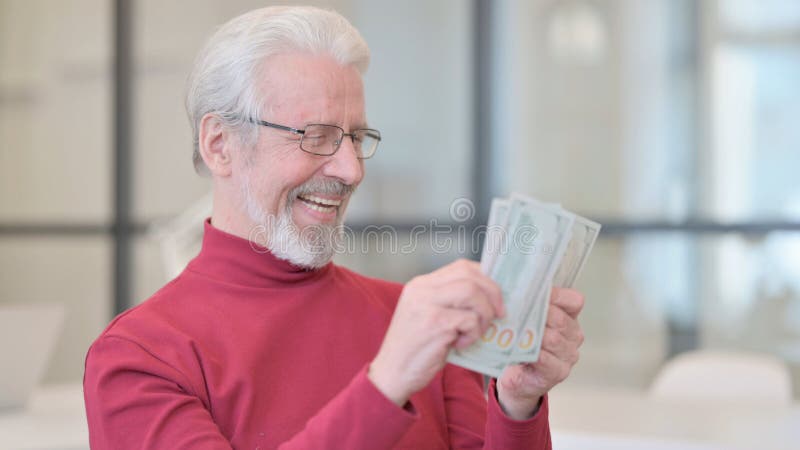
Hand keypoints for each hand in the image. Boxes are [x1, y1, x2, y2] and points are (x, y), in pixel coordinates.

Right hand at [369, 259, 504, 405]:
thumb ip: (449, 301)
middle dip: (493, 293)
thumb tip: (489, 296)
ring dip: (484, 313)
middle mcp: (422, 289)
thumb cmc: (415, 348)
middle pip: (469, 275)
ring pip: (472, 292)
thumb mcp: (427, 315)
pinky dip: (474, 333)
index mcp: (420, 284)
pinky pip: (470, 319)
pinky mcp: (435, 323)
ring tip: (477, 331)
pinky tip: (460, 344)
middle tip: (500, 313)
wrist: (392, 374)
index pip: (461, 266)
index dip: (485, 278)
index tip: (495, 296)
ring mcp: (427, 305)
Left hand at [497, 287, 584, 419]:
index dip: (556, 295)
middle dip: (537, 314)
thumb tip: (510, 286)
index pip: (574, 301)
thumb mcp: (527, 319)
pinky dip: (533, 354)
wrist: (518, 377)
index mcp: (569, 317)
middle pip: (560, 319)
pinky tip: (521, 351)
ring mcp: (568, 355)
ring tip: (516, 332)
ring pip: (553, 339)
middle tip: (517, 312)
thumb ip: (526, 302)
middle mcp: (573, 335)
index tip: (534, 293)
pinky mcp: (559, 372)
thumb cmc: (522, 343)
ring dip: (533, 334)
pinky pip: (547, 360)